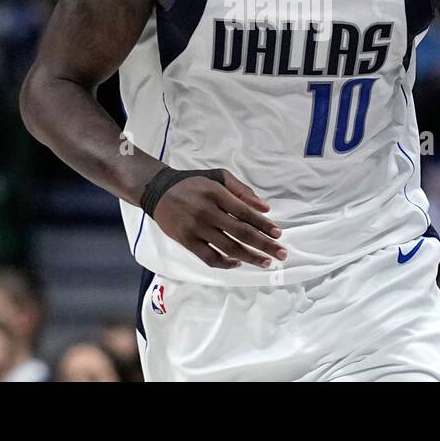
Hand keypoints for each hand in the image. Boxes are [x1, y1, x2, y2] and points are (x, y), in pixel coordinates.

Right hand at [152, 169, 286, 268]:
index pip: (245, 212)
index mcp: (216, 193)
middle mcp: (207, 211)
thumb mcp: (218, 177)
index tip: (278, 234)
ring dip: (250, 257)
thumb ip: (241, 190)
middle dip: (264, 244)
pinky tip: (238, 262)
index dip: (264, 224)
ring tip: (266, 262)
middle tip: (281, 253)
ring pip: (228, 248)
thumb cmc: (193, 183)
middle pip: (241, 232)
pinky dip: (225, 263)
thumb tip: (265, 208)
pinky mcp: (186, 241)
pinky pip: (209, 258)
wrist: (158, 191)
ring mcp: (196, 228)